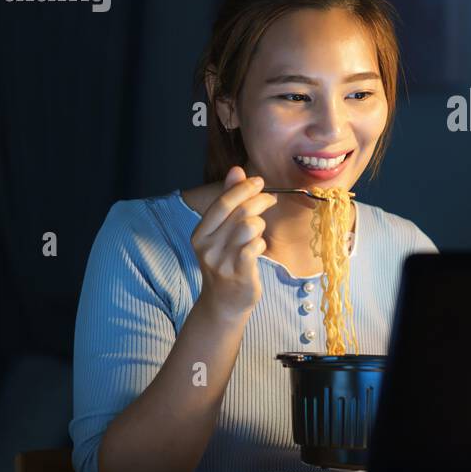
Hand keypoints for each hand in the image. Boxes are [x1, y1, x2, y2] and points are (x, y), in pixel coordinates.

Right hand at [190, 166, 277, 319]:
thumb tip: (236, 170)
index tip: (259, 181)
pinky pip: (255, 246)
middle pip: (239, 212)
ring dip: (260, 224)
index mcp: (200, 233)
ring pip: (249, 227)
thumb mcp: (221, 231)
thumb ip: (228, 200)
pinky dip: (261, 242)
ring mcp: (222, 262)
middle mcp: (207, 247)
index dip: (243, 188)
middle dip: (259, 200)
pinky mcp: (239, 274)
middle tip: (270, 199)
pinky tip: (259, 247)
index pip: (222, 202)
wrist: (224, 302)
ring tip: (259, 229)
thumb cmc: (226, 260)